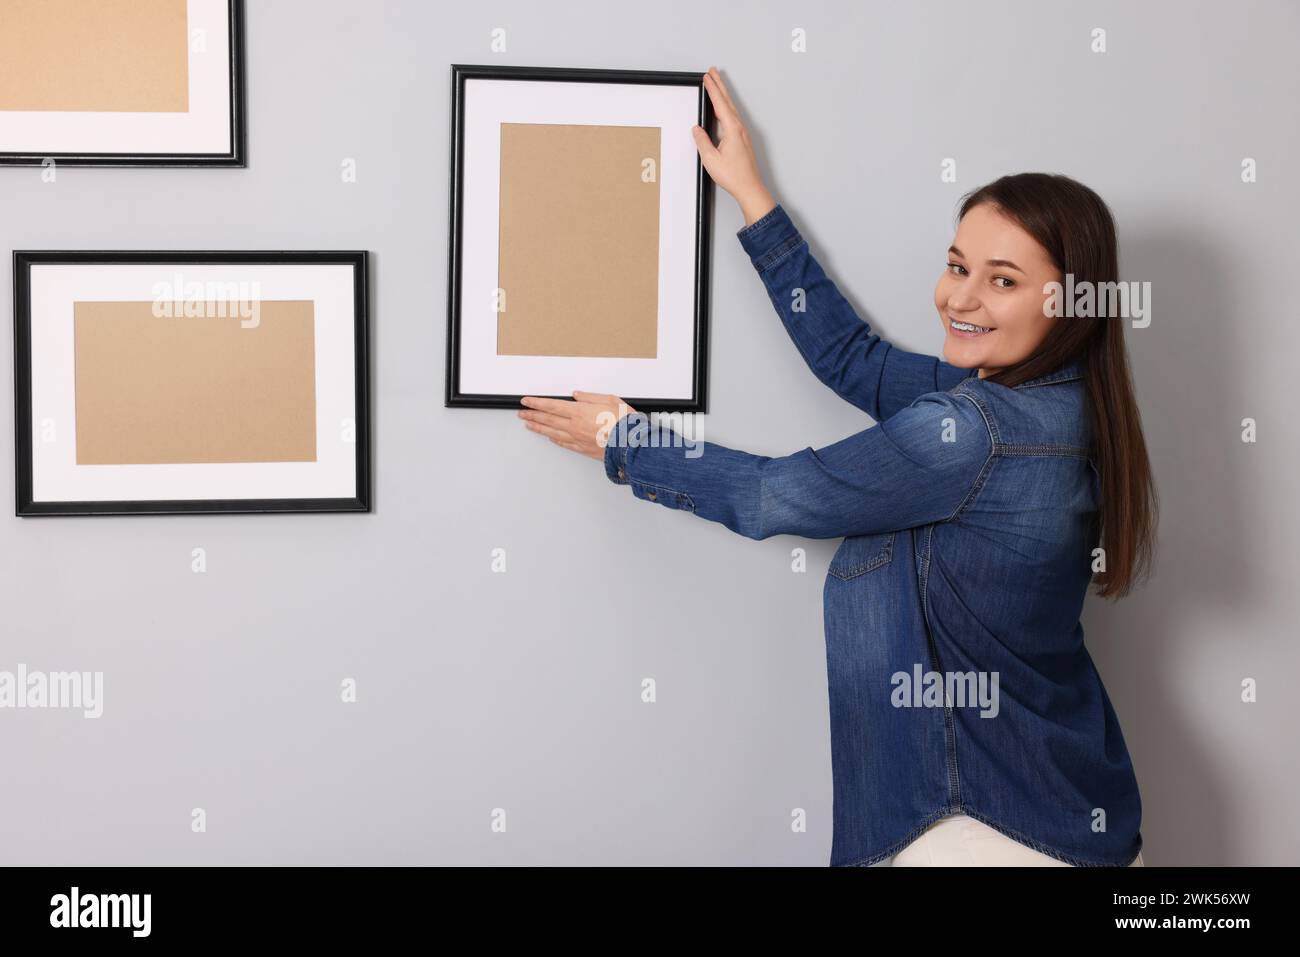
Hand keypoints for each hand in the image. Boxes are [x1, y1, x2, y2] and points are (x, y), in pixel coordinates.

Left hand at [518, 391, 637, 461]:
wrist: (631, 446)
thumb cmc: (625, 423)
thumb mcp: (610, 400)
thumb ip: (590, 397)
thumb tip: (577, 395)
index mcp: (579, 411)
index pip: (551, 405)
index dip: (536, 403)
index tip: (526, 401)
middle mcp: (574, 426)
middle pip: (548, 419)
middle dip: (532, 415)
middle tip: (522, 413)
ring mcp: (577, 439)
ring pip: (552, 432)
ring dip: (539, 428)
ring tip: (529, 425)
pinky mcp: (583, 449)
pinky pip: (564, 444)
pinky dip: (555, 439)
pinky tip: (550, 437)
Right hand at [692, 66, 776, 225]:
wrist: (749, 188)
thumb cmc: (733, 176)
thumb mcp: (711, 159)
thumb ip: (702, 141)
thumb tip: (697, 129)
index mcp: (732, 129)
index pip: (720, 103)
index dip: (712, 89)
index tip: (706, 77)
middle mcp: (740, 128)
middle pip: (727, 101)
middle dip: (719, 85)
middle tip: (712, 72)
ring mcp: (743, 133)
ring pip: (731, 108)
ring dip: (723, 95)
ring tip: (717, 85)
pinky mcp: (742, 139)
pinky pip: (733, 117)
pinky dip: (726, 107)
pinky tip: (723, 108)